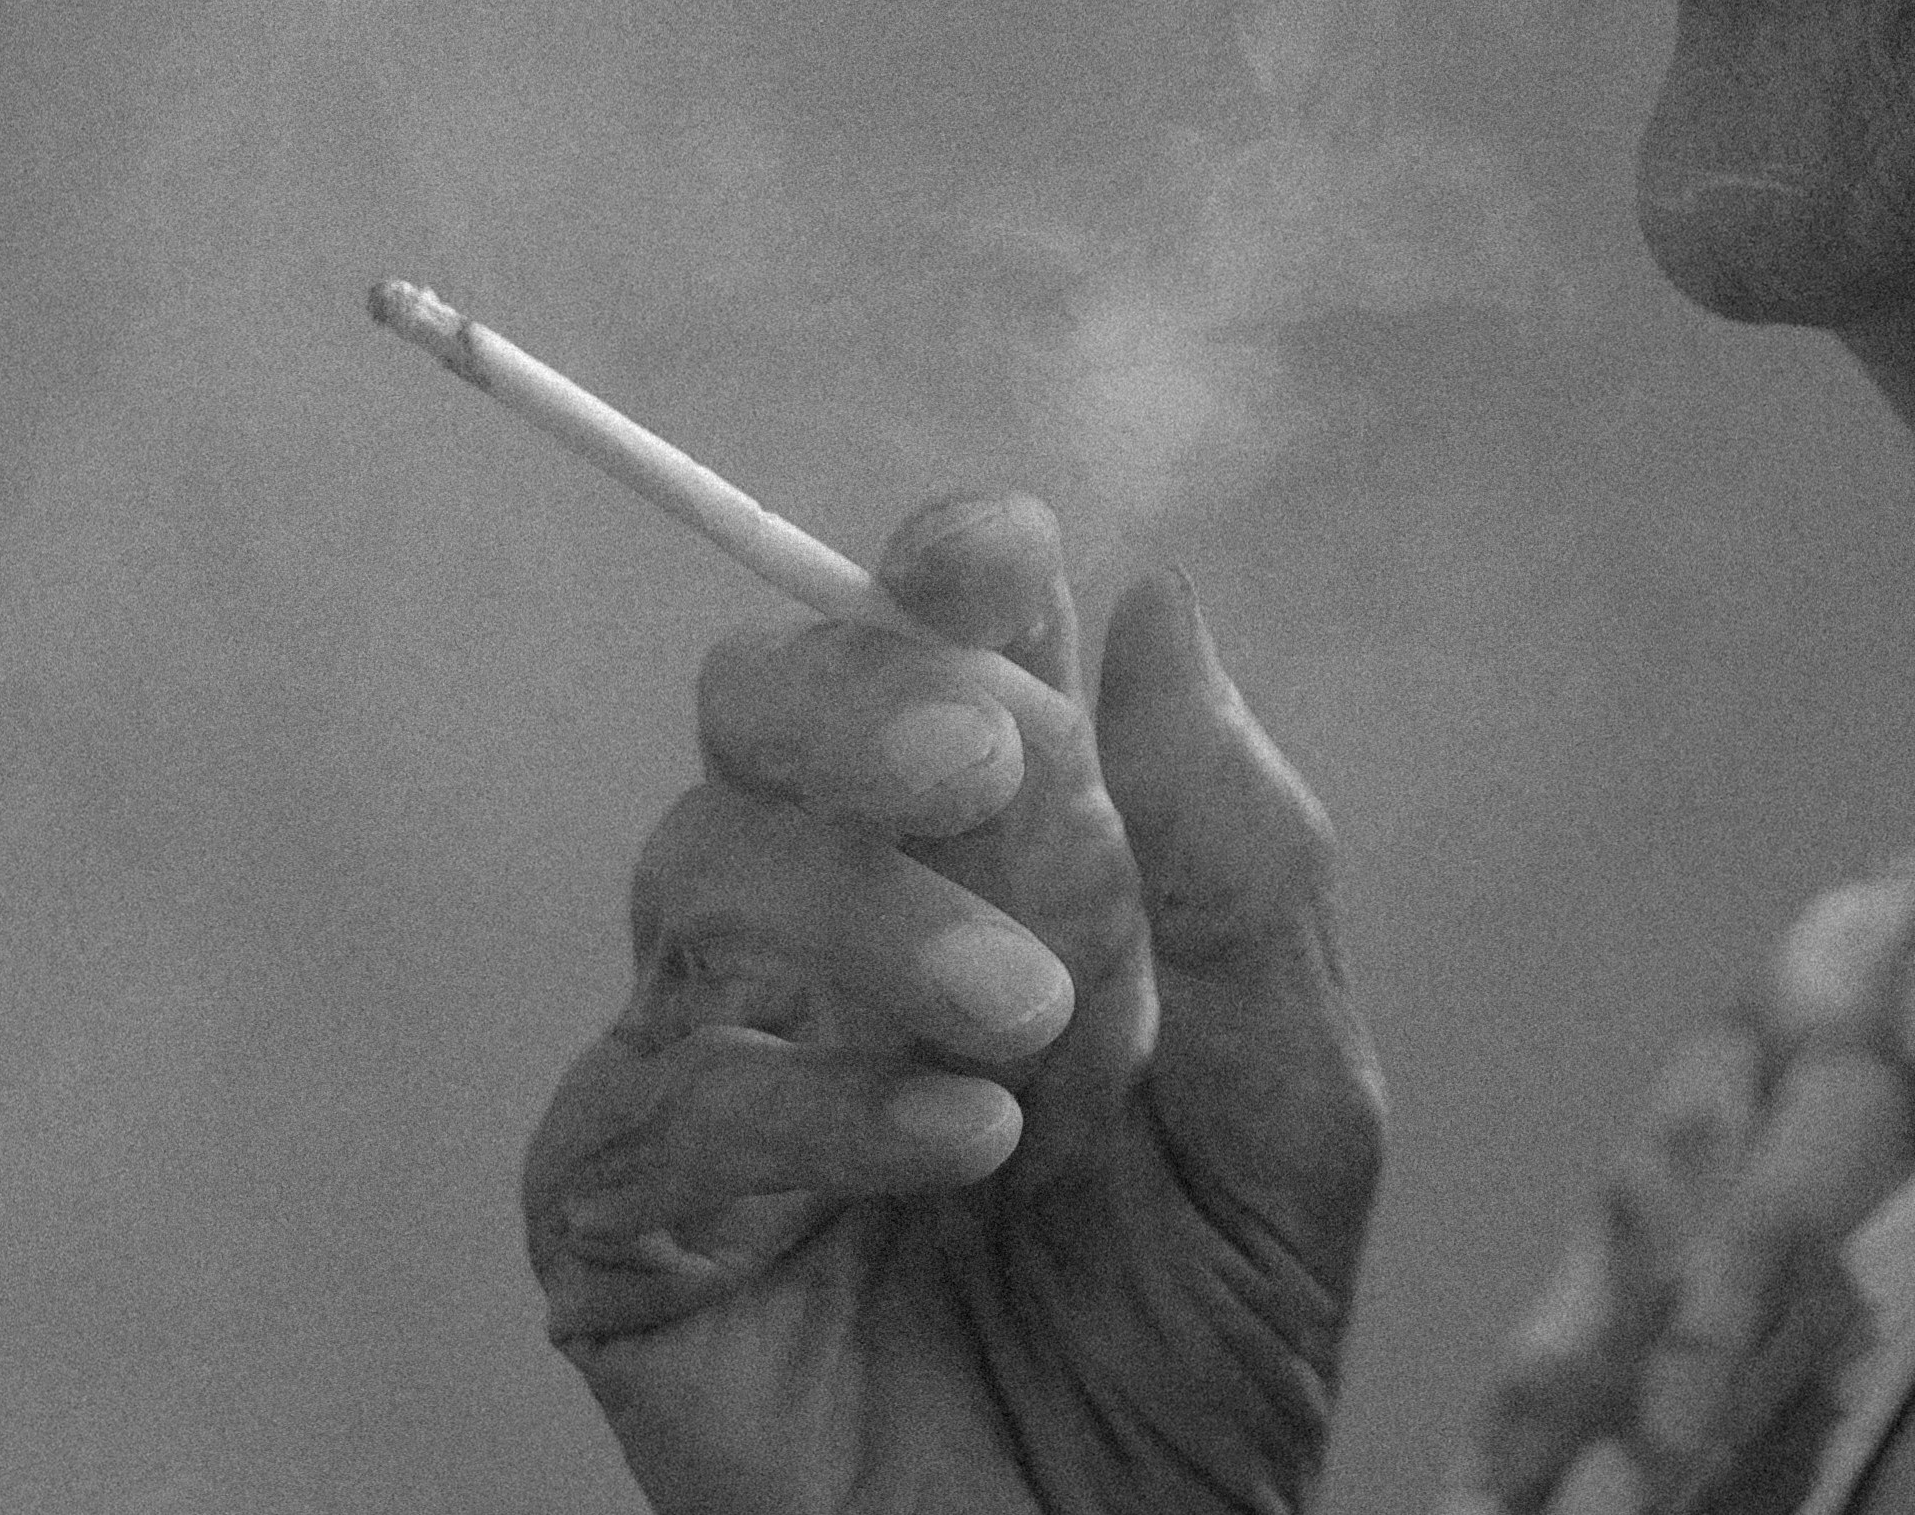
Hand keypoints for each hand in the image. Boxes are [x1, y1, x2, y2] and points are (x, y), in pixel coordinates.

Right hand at [521, 495, 1384, 1514]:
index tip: (991, 556)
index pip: (926, 653)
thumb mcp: (1290, 1108)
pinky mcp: (624, 1223)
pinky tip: (960, 1147)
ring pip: (698, 864)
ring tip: (1033, 1025)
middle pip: (758, 706)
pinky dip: (816, 1099)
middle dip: (858, 690)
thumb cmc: (1201, 1358)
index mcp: (991, 874)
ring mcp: (710, 1066)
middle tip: (982, 757)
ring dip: (871, 912)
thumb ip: (1239, 870)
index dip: (941, 575)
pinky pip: (656, 1093)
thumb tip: (1153, 604)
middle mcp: (828, 939)